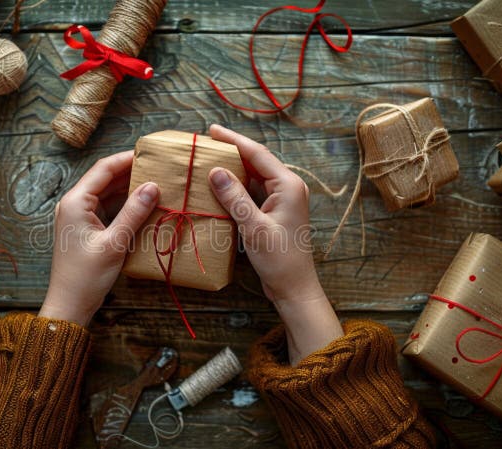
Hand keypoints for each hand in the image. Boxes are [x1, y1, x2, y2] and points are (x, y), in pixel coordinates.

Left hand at [40, 151, 158, 325]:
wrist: (69, 305)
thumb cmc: (87, 277)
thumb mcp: (114, 243)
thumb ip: (134, 212)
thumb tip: (152, 186)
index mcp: (75, 201)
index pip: (103, 169)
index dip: (127, 159)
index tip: (150, 154)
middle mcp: (73, 203)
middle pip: (104, 177)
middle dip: (129, 171)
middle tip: (157, 167)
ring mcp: (78, 215)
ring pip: (106, 192)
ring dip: (128, 187)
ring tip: (154, 182)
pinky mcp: (84, 227)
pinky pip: (105, 207)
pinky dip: (123, 203)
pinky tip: (142, 204)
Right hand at [207, 124, 342, 364]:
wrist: (294, 288)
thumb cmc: (279, 260)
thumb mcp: (254, 227)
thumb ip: (235, 197)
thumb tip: (215, 170)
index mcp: (288, 185)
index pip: (258, 154)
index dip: (234, 140)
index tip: (212, 129)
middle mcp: (289, 187)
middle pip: (257, 161)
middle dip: (233, 150)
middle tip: (207, 142)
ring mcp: (283, 200)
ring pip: (255, 175)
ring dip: (234, 167)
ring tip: (210, 158)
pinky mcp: (276, 212)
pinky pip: (255, 191)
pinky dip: (238, 186)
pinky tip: (221, 185)